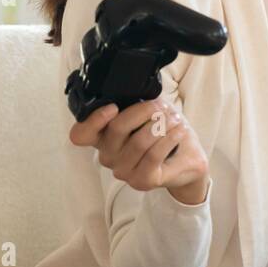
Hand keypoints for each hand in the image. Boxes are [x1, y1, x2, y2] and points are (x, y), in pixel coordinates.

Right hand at [70, 98, 209, 204]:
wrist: (187, 160)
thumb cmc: (163, 132)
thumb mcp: (149, 112)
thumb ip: (135, 102)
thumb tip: (136, 86)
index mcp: (103, 138)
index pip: (80, 134)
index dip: (92, 120)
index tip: (113, 107)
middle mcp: (108, 156)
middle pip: (117, 129)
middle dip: (144, 111)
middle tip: (161, 107)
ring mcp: (123, 171)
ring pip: (139, 142)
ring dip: (161, 125)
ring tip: (174, 119)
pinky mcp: (142, 181)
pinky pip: (154, 155)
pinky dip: (169, 138)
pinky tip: (179, 130)